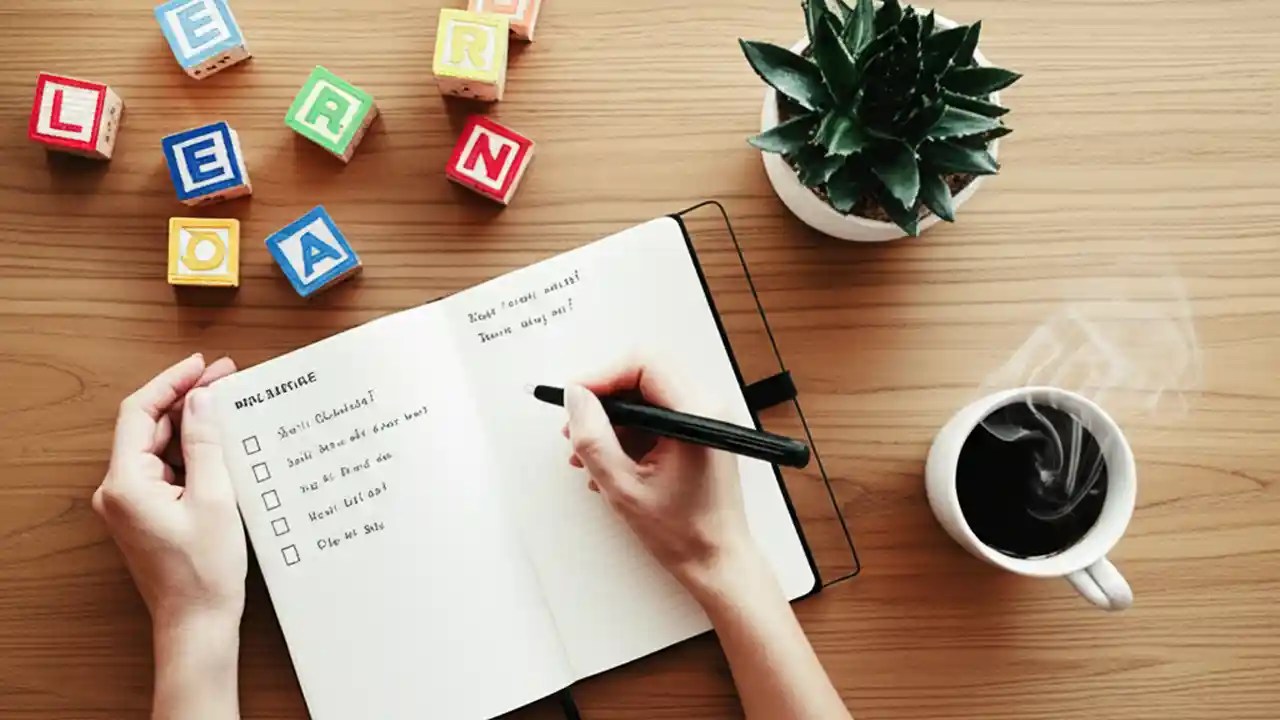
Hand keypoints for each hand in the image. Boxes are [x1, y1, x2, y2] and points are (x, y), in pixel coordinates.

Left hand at [94, 354, 244, 630]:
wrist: (197, 622)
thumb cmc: (204, 571)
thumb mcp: (214, 497)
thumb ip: (205, 443)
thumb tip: (201, 400)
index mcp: (126, 483)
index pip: (139, 412)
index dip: (171, 382)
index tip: (201, 365)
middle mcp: (118, 490)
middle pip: (149, 427)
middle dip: (186, 400)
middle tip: (225, 378)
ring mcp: (130, 503)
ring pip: (159, 447)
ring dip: (190, 425)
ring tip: (228, 405)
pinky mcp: (145, 513)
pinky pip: (165, 469)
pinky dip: (190, 452)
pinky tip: (220, 443)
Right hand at [563, 361, 759, 592]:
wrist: (717, 562)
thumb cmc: (684, 532)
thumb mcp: (623, 487)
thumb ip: (593, 438)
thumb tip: (575, 398)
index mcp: (696, 413)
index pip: (643, 365)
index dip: (601, 376)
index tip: (574, 398)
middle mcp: (706, 407)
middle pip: (643, 377)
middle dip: (603, 402)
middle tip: (574, 429)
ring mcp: (703, 420)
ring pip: (645, 398)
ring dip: (611, 423)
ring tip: (585, 456)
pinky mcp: (696, 434)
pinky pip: (654, 418)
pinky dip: (627, 436)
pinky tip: (607, 465)